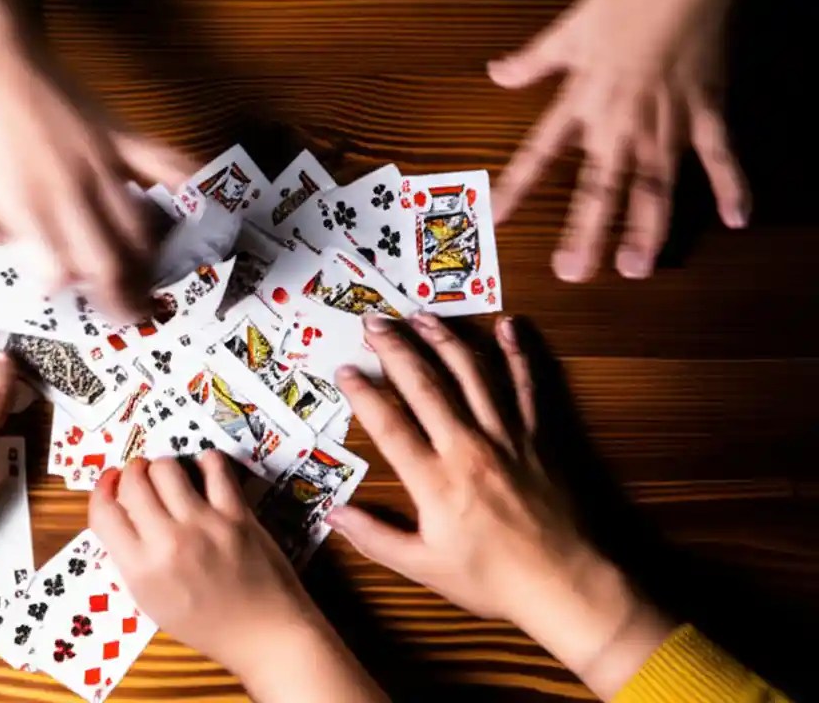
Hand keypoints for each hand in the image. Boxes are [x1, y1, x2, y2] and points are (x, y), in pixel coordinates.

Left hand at [0, 0, 193, 318]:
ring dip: (150, 262)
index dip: (84, 300)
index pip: (66, 273)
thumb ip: (7, 230)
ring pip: (137, 228)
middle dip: (126, 298)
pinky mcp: (118, 137)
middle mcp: (69, 193)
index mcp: (29, 208)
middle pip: (109, 261)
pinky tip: (199, 207)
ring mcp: (99, 164)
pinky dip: (184, 187)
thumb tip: (41, 266)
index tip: (95, 315)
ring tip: (156, 282)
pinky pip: (161, 163)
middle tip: (135, 317)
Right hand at [89, 454, 388, 702]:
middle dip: (131, 474)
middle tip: (140, 479)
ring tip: (169, 478)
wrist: (265, 634)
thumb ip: (132, 560)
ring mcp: (204, 524)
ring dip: (162, 467)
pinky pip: (215, 467)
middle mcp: (168, 542)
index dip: (102, 491)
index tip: (110, 484)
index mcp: (141, 570)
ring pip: (167, 468)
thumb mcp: (153, 603)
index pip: (103, 512)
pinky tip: (204, 472)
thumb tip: (121, 515)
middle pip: (133, 482)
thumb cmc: (208, 625)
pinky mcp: (237, 514)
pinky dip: (205, 462)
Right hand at [329, 314, 673, 698]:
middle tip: (374, 323)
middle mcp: (468, 448)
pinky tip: (507, 325)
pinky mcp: (538, 436)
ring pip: (471, 373)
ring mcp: (507, 436)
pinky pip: (526, 385)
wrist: (565, 584)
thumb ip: (376, 538)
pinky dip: (517, 353)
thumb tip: (334, 514)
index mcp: (435, 481)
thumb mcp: (424, 568)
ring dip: (444, 339)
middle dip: (395, 348)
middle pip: (424, 385)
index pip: (389, 424)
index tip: (344, 369)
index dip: (363, 392)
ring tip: (421, 315)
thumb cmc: (493, 580)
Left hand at [489, 0, 747, 281]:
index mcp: (582, 103)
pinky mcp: (707, 111)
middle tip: (575, 273)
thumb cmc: (624, 0)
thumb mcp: (568, 31)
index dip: (516, 188)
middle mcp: (620, 124)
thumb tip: (497, 73)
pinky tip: (739, 218)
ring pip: (655, 188)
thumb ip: (532, 61)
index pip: (539, 154)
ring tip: (637, 268)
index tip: (497, 221)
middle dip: (586, 235)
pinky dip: (733, 185)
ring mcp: (666, 123)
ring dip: (646, 231)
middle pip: (599, 189)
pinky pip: (721, 156)